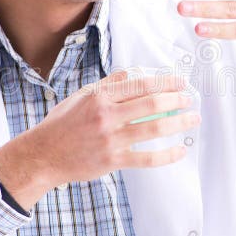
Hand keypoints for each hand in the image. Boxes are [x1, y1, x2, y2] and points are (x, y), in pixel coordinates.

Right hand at [0, 71, 199, 208]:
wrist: (43, 155)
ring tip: (193, 119)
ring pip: (153, 129)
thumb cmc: (62, 124)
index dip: (165, 82)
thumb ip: (107, 85)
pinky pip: (147, 158)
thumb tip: (132, 74)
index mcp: (100, 96)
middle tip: (190, 99)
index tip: (180, 82)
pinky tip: (180, 150)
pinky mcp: (113, 161)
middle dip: (177, 100)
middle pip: (152, 104)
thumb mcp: (80, 97)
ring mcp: (110, 139)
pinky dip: (167, 155)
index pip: (140, 85)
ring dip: (178, 123)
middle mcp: (106, 115)